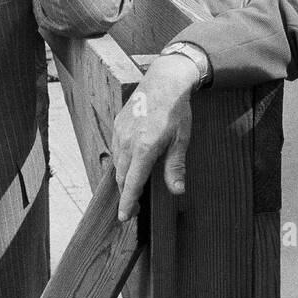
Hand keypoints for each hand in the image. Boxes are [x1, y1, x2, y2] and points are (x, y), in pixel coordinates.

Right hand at [111, 53, 199, 220]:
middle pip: (121, 176)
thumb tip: (177, 190)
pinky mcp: (117, 123)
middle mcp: (127, 141)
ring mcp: (120, 131)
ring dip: (123, 178)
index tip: (124, 217)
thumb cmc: (176, 110)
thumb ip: (175, 165)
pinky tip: (130, 164)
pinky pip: (116, 149)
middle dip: (126, 194)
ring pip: (117, 163)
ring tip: (133, 187)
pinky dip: (121, 161)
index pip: (131, 183)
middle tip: (135, 208)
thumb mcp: (182, 138)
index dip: (127, 202)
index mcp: (144, 147)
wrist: (164, 79)